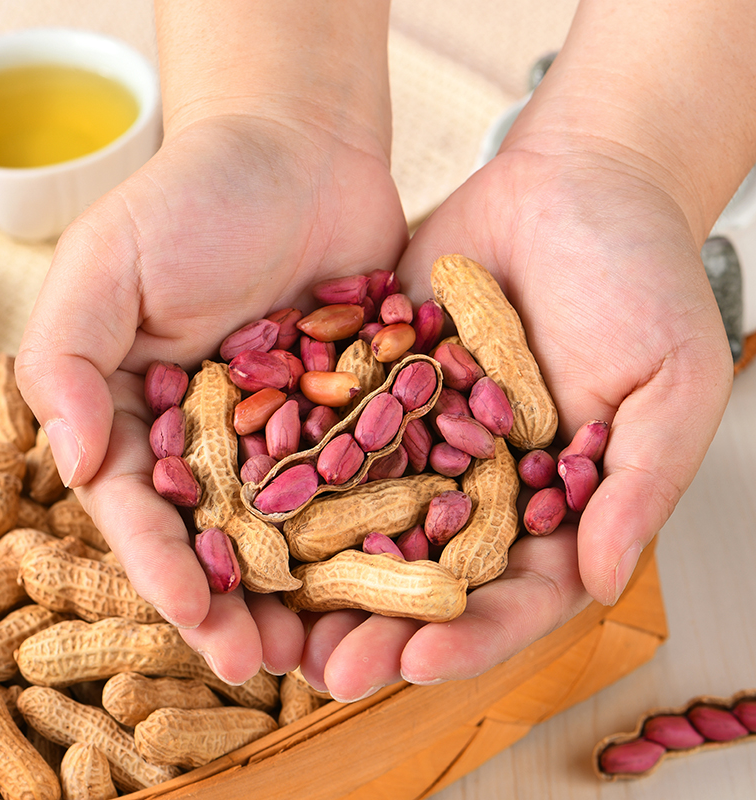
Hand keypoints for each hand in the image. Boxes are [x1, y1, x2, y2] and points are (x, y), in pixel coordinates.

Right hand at [15, 112, 406, 683]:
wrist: (303, 148)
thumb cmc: (196, 195)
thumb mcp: (107, 266)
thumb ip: (69, 360)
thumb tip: (68, 462)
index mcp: (147, 413)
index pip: (147, 508)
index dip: (167, 567)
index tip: (200, 616)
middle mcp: (220, 435)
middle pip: (225, 535)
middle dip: (240, 602)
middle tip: (266, 664)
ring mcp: (295, 428)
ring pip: (301, 525)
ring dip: (312, 587)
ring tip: (335, 647)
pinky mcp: (361, 409)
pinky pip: (370, 476)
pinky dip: (381, 524)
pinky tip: (401, 568)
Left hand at [298, 140, 731, 700]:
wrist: (573, 184)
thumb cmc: (642, 279)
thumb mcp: (669, 379)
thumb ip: (638, 481)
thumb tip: (601, 581)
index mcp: (551, 502)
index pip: (513, 590)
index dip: (472, 633)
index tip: (421, 659)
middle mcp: (476, 483)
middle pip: (423, 574)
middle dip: (377, 625)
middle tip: (325, 672)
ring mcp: (418, 437)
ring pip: (361, 521)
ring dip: (316, 574)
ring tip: (266, 617)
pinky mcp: (373, 387)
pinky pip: (327, 437)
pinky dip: (290, 474)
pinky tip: (245, 507)